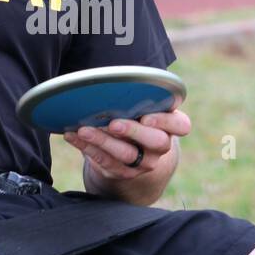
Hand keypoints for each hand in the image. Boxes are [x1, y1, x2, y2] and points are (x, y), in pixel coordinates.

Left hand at [62, 108, 190, 182]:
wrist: (133, 148)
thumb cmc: (135, 114)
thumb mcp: (141, 105)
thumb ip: (135, 97)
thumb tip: (107, 83)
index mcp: (170, 125)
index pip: (181, 125)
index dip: (165, 122)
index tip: (147, 117)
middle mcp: (162, 146)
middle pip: (156, 142)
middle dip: (133, 131)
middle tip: (113, 124)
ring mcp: (144, 162)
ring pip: (126, 154)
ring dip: (102, 141)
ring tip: (83, 129)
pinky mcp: (124, 172)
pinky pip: (105, 162)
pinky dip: (87, 148)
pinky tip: (73, 136)